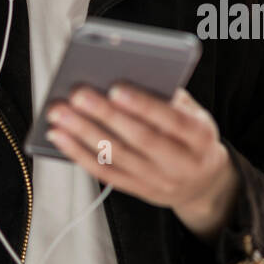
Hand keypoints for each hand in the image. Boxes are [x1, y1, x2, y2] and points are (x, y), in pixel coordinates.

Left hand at [45, 84, 240, 242]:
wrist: (204, 183)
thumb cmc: (192, 134)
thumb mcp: (195, 112)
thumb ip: (168, 96)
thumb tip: (129, 73)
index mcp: (200, 137)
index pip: (172, 120)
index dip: (143, 105)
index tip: (115, 87)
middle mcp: (181, 163)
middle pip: (139, 139)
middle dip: (105, 115)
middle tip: (77, 94)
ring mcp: (158, 181)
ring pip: (117, 157)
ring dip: (83, 133)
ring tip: (59, 113)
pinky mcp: (137, 190)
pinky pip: (104, 173)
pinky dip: (78, 153)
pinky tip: (59, 136)